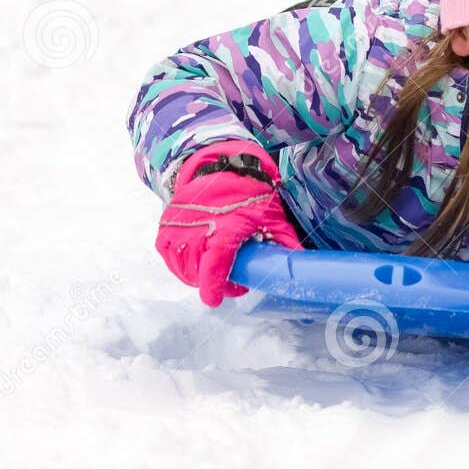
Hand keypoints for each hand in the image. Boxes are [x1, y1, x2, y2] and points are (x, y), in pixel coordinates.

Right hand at [156, 141, 303, 306]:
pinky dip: (178, 265)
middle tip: (231, 284)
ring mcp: (178, 226)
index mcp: (227, 227)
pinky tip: (193, 266)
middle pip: (196, 269)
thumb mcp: (272, 218)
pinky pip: (167, 255)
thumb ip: (285, 243)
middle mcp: (198, 226)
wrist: (222, 168)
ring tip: (213, 275)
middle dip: (212, 283)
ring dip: (195, 277)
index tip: (214, 300)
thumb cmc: (250, 196)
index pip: (215, 260)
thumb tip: (301, 265)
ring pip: (181, 265)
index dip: (212, 284)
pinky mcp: (166, 225)